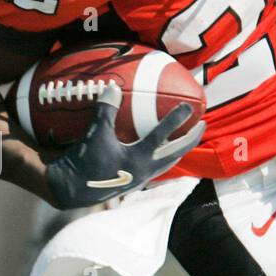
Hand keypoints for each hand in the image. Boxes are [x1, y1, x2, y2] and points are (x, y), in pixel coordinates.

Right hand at [44, 87, 200, 209]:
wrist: (72, 189)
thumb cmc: (84, 160)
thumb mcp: (95, 134)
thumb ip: (106, 110)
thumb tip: (112, 87)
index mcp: (139, 159)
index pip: (163, 136)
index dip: (176, 120)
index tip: (189, 107)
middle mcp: (146, 170)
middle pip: (177, 153)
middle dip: (192, 138)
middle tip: (203, 124)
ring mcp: (142, 177)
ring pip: (169, 162)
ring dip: (180, 149)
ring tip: (188, 138)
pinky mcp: (135, 180)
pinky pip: (157, 166)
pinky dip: (164, 156)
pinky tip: (162, 150)